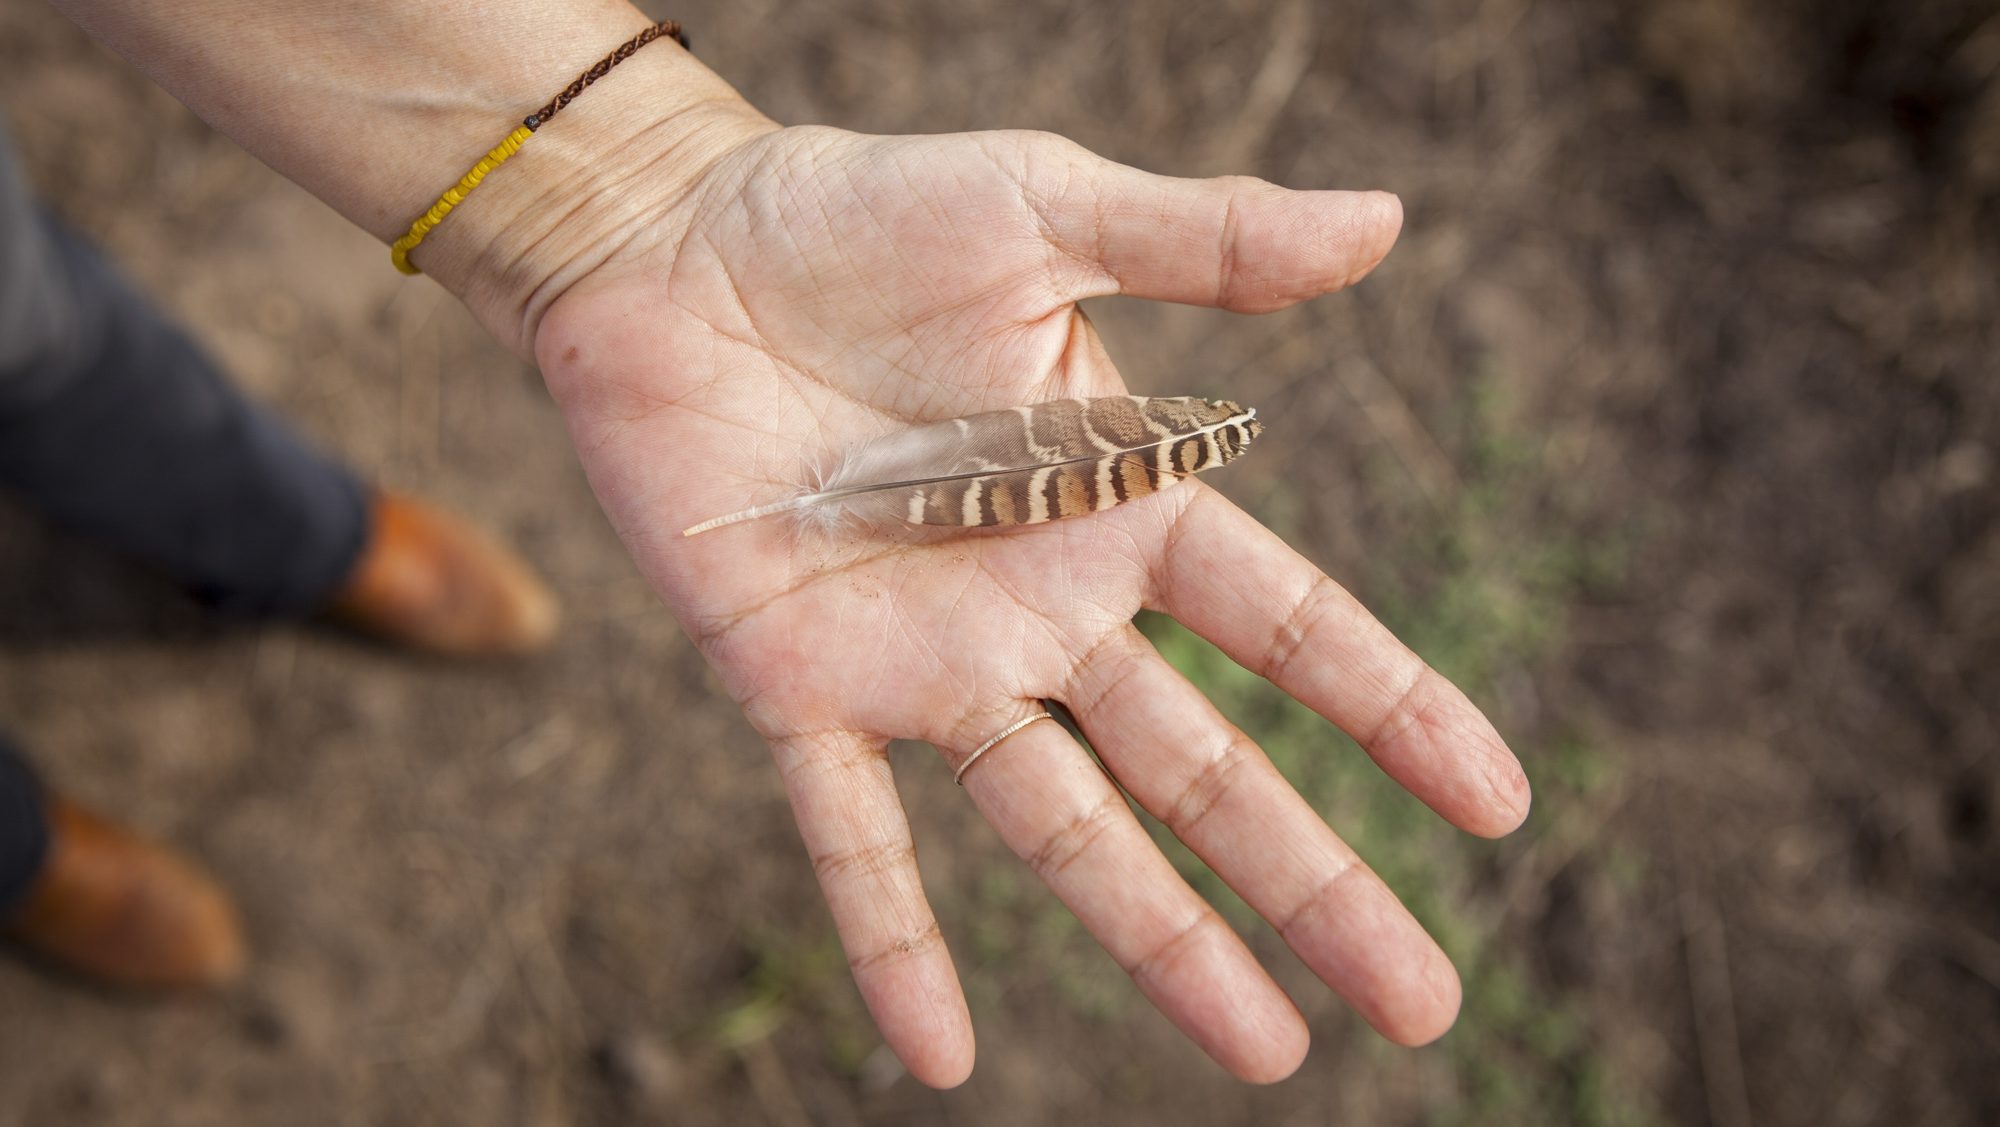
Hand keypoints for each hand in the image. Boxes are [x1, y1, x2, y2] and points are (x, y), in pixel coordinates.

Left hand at [534, 125, 1530, 1085]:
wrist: (669, 248)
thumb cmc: (859, 214)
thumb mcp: (1045, 210)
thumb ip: (1204, 239)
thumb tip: (1385, 220)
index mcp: (1116, 504)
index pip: (1288, 631)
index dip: (1393, 712)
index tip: (1497, 809)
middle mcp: (1040, 609)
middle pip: (1204, 770)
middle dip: (1312, 884)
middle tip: (1422, 1004)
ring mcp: (924, 662)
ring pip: (1064, 830)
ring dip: (1161, 941)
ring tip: (1265, 1053)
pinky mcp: (794, 687)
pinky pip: (852, 836)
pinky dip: (892, 942)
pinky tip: (941, 1060)